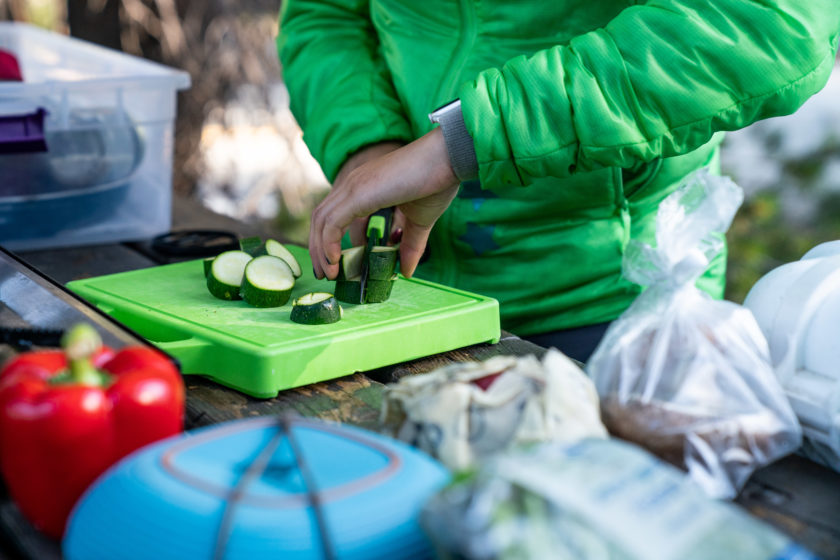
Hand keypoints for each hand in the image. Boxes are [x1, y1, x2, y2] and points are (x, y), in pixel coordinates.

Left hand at [309, 127, 459, 279]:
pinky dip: (328, 244)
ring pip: (321, 222)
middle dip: (318, 249)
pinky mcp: (358, 194)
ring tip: (329, 274)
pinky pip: (332, 223)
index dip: (328, 240)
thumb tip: (407, 271)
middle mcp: (352, 185)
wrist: (447, 158)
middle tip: (325, 273)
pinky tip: (336, 261)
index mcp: (362, 187)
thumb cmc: (436, 182)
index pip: (333, 215)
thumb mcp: (419, 221)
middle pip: (320, 220)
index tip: (335, 264)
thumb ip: (409, 245)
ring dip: (320, 251)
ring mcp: (353, 187)